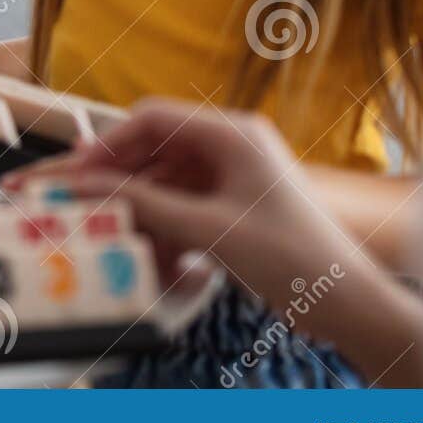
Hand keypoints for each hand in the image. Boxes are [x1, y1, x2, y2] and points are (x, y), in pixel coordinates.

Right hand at [3, 98, 370, 303]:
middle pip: (155, 148)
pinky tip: (149, 251)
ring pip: (164, 179)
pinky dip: (162, 224)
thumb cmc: (292, 258)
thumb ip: (143, 203)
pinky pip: (183, 203)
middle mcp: (233, 144)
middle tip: (73, 198)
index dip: (108, 144)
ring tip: (109, 231)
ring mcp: (234, 175)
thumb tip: (85, 187)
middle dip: (116, 176)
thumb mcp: (209, 229)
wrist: (349, 304)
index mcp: (234, 133)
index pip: (153, 118)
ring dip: (138, 206)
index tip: (75, 172)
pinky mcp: (235, 204)